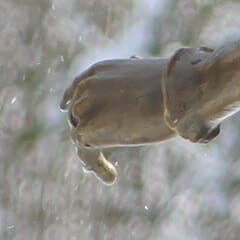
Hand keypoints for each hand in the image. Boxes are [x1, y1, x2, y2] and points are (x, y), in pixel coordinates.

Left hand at [63, 56, 176, 181]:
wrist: (175, 93)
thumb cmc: (172, 86)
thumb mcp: (147, 74)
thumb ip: (133, 75)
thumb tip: (134, 62)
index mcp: (99, 71)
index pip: (78, 87)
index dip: (72, 100)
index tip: (65, 109)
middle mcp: (86, 86)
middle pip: (78, 113)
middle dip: (85, 132)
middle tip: (91, 156)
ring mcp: (84, 107)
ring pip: (80, 135)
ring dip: (91, 155)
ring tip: (110, 173)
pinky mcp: (86, 129)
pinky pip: (85, 152)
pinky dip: (97, 166)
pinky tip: (112, 177)